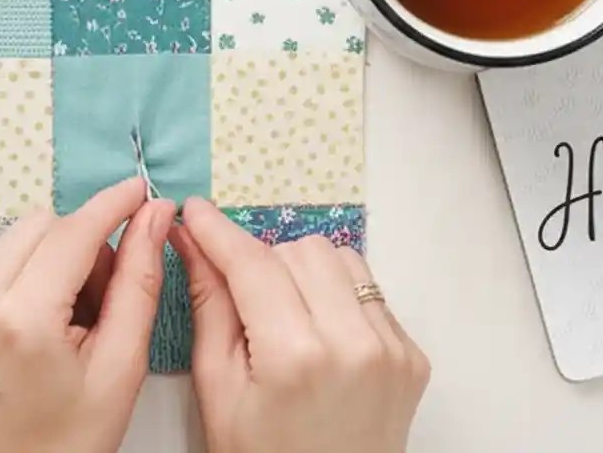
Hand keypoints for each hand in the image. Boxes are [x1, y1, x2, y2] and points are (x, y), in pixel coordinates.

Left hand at [0, 178, 175, 452]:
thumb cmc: (65, 444)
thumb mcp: (120, 369)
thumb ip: (138, 283)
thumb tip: (152, 217)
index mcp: (19, 321)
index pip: (72, 232)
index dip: (112, 206)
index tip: (140, 192)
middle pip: (41, 227)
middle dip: (81, 248)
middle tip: (103, 300)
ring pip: (14, 242)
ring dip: (50, 264)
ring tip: (69, 322)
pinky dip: (22, 281)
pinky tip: (39, 328)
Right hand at [170, 199, 429, 452]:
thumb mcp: (216, 391)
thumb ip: (208, 306)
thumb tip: (190, 240)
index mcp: (295, 357)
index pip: (253, 264)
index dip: (218, 231)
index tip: (194, 211)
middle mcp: (354, 344)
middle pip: (300, 250)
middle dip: (264, 261)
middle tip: (243, 298)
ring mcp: (392, 349)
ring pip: (341, 259)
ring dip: (305, 273)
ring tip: (285, 317)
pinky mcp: (412, 355)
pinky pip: (370, 292)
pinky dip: (338, 299)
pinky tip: (318, 338)